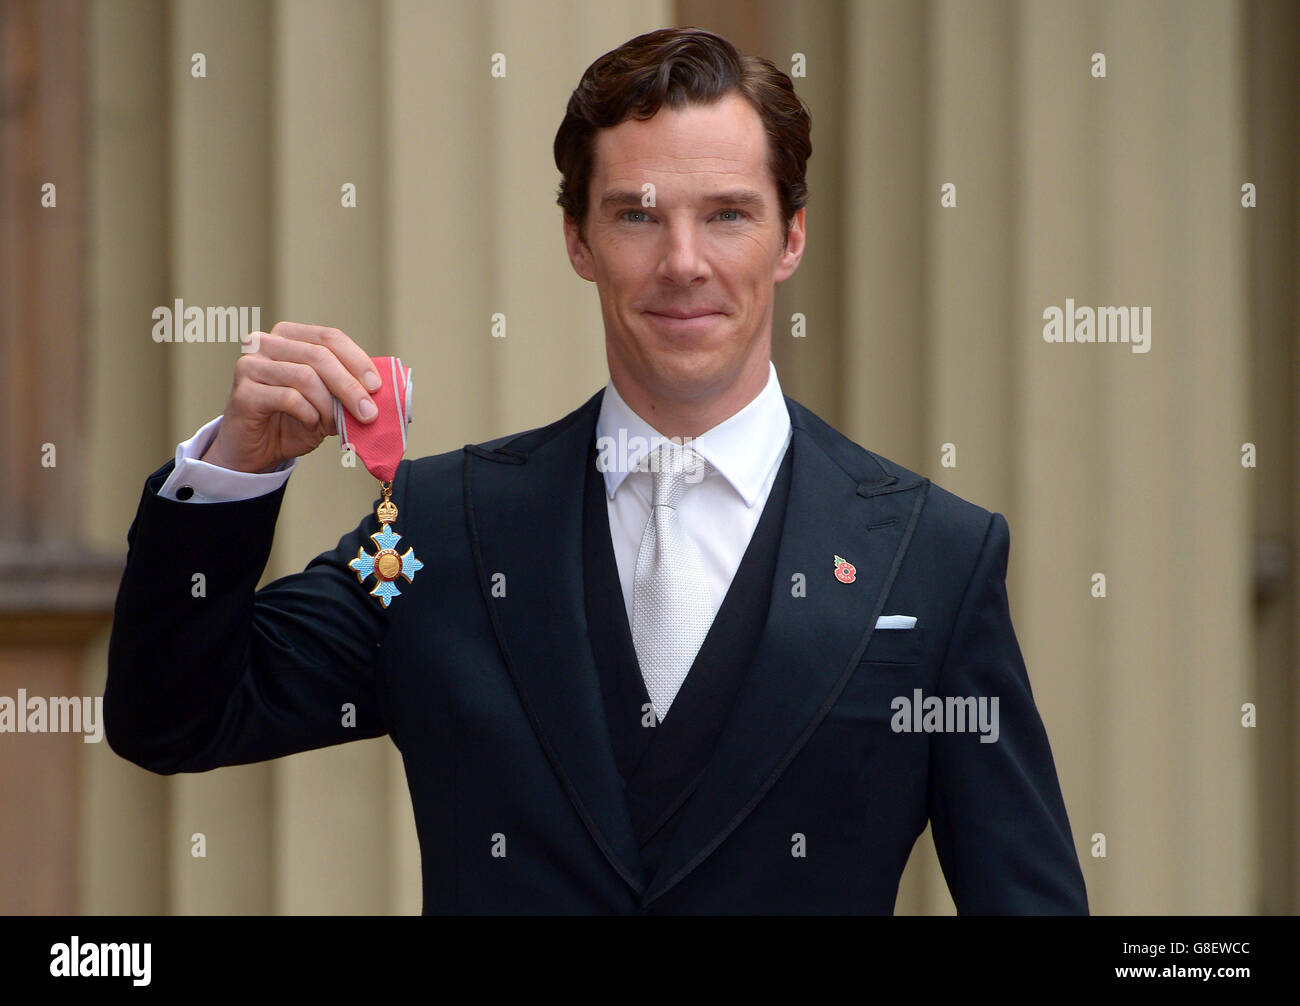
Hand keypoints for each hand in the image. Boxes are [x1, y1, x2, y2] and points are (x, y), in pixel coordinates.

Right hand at [200, 322, 381, 473]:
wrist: (257, 450)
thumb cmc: (293, 420)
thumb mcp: (328, 401)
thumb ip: (348, 389)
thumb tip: (383, 392)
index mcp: (289, 336)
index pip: (329, 337)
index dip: (357, 360)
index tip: (377, 386)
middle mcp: (266, 343)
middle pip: (320, 355)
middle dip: (350, 386)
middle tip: (369, 412)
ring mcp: (250, 365)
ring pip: (305, 377)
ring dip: (328, 405)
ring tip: (332, 423)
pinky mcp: (244, 392)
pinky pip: (289, 398)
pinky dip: (309, 415)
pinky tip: (311, 425)